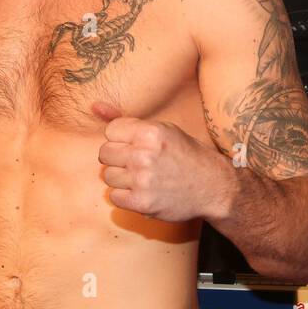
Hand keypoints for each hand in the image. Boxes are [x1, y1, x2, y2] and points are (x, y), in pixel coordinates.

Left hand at [95, 103, 230, 223]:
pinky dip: (126, 196)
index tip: (136, 145)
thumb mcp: (164, 130)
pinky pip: (114, 197)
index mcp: (151, 133)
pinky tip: (142, 191)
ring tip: (142, 177)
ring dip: (121, 178)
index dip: (122, 139)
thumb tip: (94, 106)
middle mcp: (144, 155)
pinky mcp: (141, 202)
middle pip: (104, 153)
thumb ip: (127, 121)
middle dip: (118, 158)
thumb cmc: (187, 156)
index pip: (110, 131)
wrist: (213, 187)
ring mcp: (142, 180)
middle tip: (138, 162)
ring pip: (107, 176)